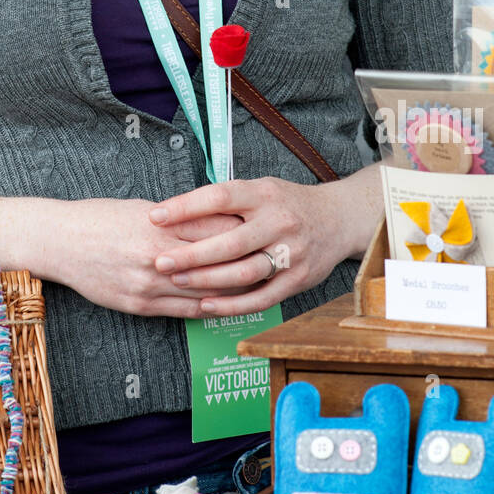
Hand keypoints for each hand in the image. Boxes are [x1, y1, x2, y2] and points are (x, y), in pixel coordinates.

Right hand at [53, 197, 244, 318]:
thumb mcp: (140, 208)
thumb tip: (209, 220)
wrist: (59, 242)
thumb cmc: (98, 218)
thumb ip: (176, 218)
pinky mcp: (140, 305)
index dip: (243, 231)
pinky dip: (208, 308)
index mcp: (159, 224)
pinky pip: (184, 311)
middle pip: (215, 262)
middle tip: (272, 260)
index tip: (263, 229)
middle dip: (246, 262)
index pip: (213, 228)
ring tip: (257, 286)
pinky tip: (224, 305)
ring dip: (233, 290)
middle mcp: (157, 255)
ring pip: (204, 291)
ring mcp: (148, 284)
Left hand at [147, 175, 358, 316]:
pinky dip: (232, 305)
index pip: (220, 197)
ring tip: (177, 281)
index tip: (156, 216)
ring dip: (207, 280)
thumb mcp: (260, 188)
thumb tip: (176, 210)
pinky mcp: (297, 279)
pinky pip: (261, 298)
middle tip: (160, 260)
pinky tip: (206, 305)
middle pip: (230, 241)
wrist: (338, 219)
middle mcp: (279, 221)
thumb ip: (226, 200)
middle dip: (191, 253)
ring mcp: (291, 252)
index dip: (186, 206)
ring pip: (244, 272)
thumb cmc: (287, 203)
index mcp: (264, 194)